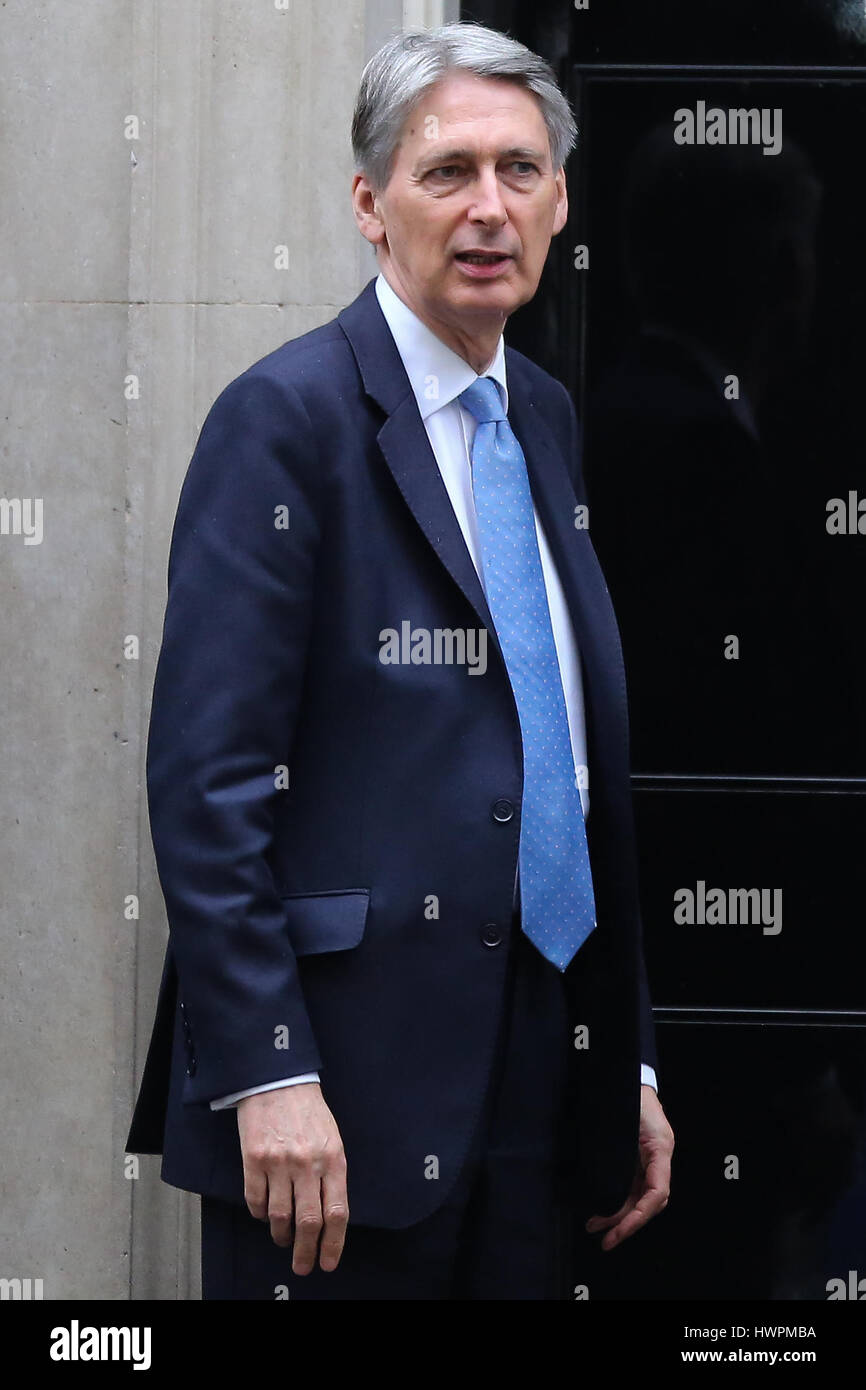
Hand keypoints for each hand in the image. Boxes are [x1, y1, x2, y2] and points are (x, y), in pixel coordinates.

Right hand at [236, 1083, 347, 1273]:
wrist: (278, 1079)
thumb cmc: (308, 1111)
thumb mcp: (332, 1139)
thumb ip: (332, 1174)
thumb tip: (329, 1215)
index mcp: (333, 1159)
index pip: (337, 1213)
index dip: (333, 1244)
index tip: (328, 1262)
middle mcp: (307, 1163)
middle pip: (309, 1222)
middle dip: (306, 1251)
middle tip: (303, 1266)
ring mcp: (279, 1162)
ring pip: (279, 1216)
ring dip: (281, 1235)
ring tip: (283, 1238)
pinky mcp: (254, 1159)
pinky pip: (255, 1201)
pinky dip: (259, 1214)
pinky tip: (263, 1214)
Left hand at [585, 1084, 673, 1250]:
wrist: (627, 1075)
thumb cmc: (626, 1094)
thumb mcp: (622, 1120)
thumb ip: (616, 1151)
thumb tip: (602, 1185)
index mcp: (660, 1149)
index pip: (657, 1193)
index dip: (638, 1215)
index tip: (618, 1229)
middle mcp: (658, 1159)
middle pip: (649, 1202)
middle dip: (626, 1222)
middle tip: (603, 1238)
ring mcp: (650, 1160)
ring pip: (639, 1198)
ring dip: (619, 1215)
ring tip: (595, 1226)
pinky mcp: (639, 1159)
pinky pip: (631, 1187)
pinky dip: (618, 1201)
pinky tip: (603, 1210)